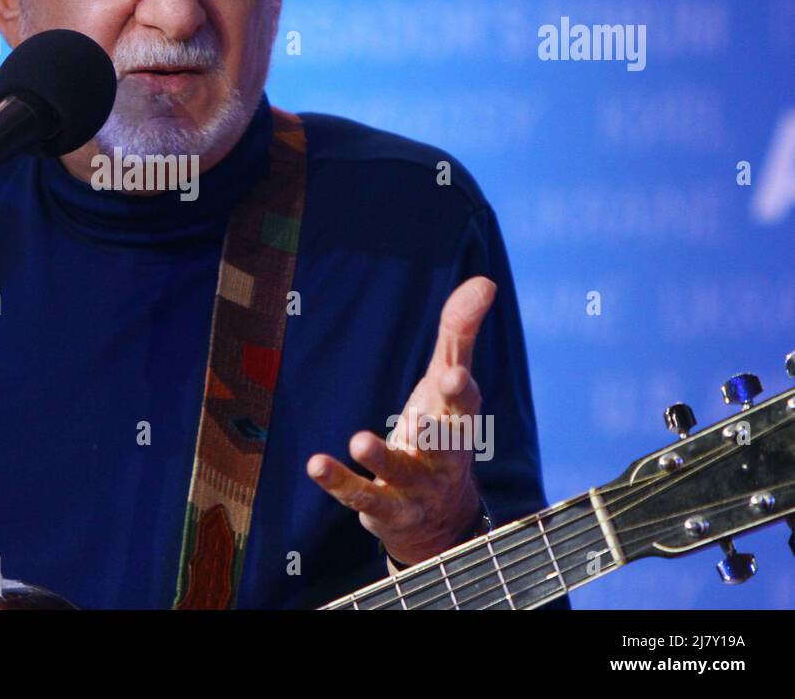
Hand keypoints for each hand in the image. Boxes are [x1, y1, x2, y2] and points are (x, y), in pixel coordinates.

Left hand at [307, 276, 495, 565]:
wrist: (437, 518)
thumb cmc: (441, 432)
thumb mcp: (446, 384)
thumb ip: (459, 335)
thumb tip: (484, 282)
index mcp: (459, 423)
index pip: (465, 407)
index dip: (461, 392)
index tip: (454, 376)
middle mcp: (442, 458)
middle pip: (445, 447)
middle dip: (437, 435)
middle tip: (421, 420)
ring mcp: (413, 487)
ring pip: (398, 474)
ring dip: (380, 457)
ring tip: (359, 439)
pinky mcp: (384, 508)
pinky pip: (361, 497)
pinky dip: (338, 482)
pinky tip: (315, 464)